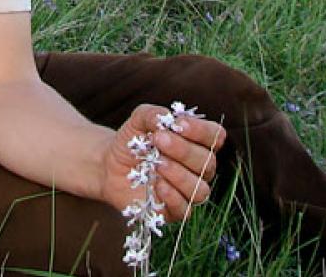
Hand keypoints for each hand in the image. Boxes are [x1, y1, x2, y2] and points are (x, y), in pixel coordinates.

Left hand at [99, 104, 226, 221]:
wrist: (110, 166)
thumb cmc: (132, 141)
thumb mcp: (138, 121)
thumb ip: (153, 114)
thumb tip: (167, 119)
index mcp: (198, 143)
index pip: (215, 136)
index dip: (201, 130)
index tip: (178, 124)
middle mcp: (199, 168)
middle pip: (207, 162)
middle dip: (183, 150)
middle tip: (158, 140)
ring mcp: (188, 191)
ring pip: (200, 189)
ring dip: (179, 174)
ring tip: (156, 163)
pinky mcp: (175, 211)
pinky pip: (185, 209)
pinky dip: (173, 196)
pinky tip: (157, 185)